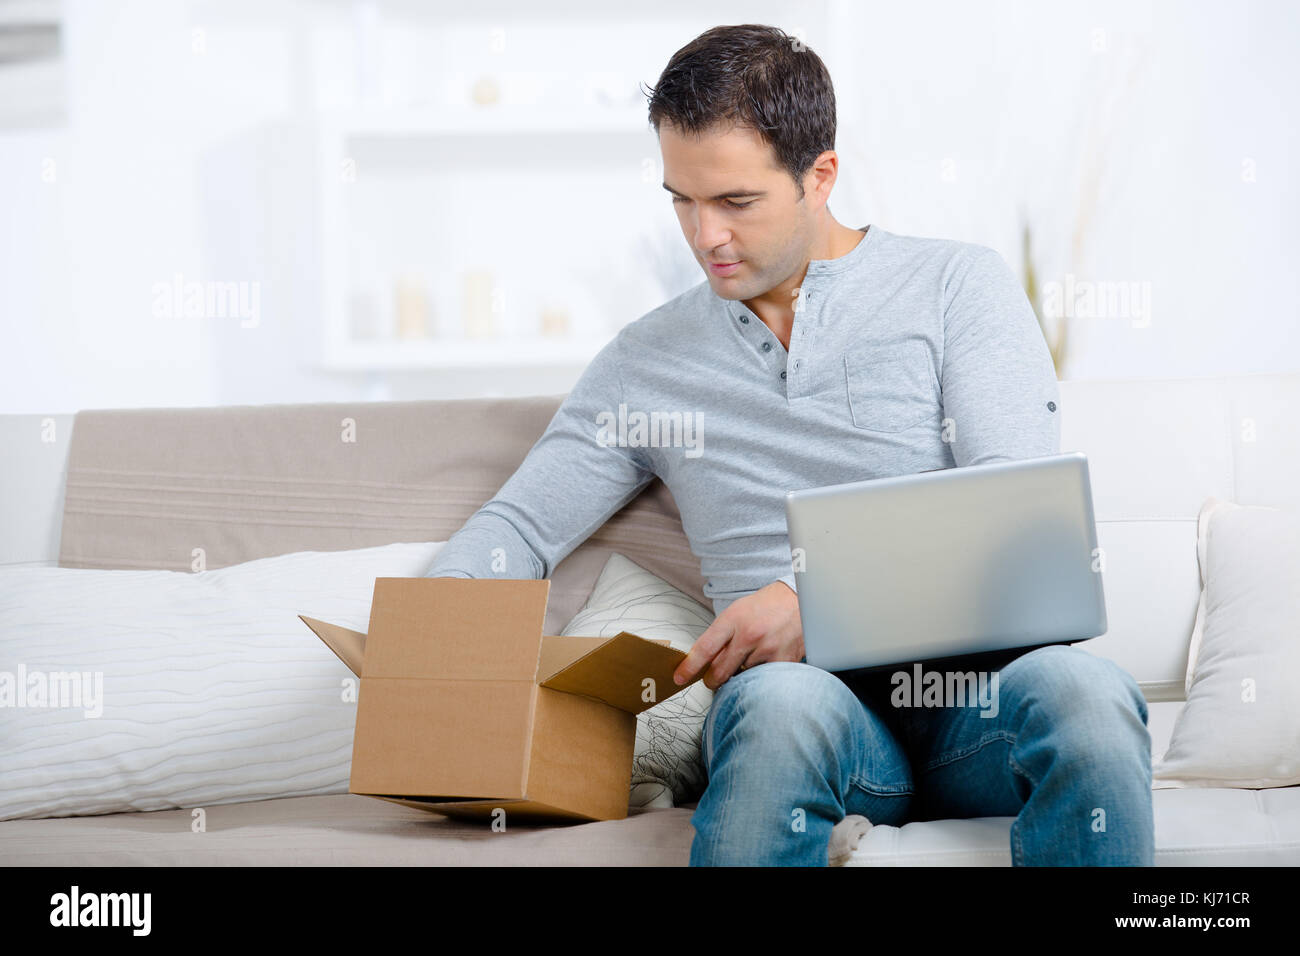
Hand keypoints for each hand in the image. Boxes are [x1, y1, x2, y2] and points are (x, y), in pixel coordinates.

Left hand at [673, 580, 804, 690]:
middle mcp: (750, 635)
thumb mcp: (737, 612)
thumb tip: (703, 663)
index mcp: (734, 619)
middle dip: (712, 680)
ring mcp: (768, 649)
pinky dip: (758, 677)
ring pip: (740, 678)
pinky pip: (760, 680)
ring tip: (749, 658)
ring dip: (739, 675)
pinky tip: (763, 662)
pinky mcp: (783, 661)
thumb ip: (720, 637)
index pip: (705, 649)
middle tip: (712, 678)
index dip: (689, 667)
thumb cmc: (765, 606)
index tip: (679, 677)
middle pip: (719, 672)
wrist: (799, 600)